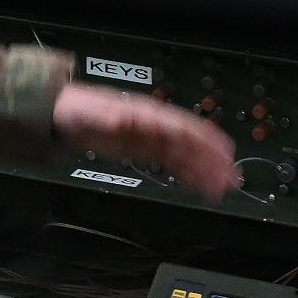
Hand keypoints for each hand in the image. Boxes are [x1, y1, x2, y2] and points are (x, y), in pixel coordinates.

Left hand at [53, 82, 242, 197]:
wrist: (65, 114)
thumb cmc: (79, 110)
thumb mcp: (91, 113)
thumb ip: (110, 117)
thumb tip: (123, 120)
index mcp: (148, 114)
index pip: (182, 128)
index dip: (205, 141)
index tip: (224, 153)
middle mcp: (155, 125)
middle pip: (190, 144)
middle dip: (213, 161)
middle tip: (232, 179)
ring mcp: (152, 138)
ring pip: (186, 155)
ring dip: (206, 170)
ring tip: (225, 187)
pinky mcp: (145, 150)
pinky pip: (174, 163)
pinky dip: (190, 173)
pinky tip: (202, 185)